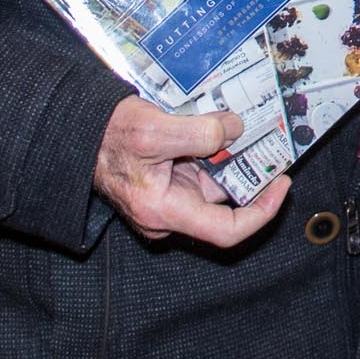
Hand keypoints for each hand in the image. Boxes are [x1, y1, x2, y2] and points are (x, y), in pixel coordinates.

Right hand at [92, 93, 289, 245]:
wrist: (78, 133)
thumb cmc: (108, 137)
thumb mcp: (154, 130)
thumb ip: (199, 132)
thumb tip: (235, 130)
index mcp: (163, 211)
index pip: (225, 230)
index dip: (261, 212)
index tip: (281, 185)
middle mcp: (168, 213)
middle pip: (224, 204)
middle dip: (251, 175)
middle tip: (272, 145)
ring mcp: (169, 199)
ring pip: (216, 183)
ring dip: (234, 158)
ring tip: (253, 129)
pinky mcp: (169, 183)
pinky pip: (202, 172)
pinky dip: (217, 152)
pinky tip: (227, 128)